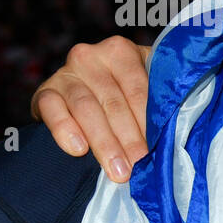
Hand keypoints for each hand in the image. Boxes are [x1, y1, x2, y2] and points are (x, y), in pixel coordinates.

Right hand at [30, 37, 151, 182]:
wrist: (84, 90)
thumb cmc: (126, 92)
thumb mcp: (144, 86)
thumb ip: (157, 99)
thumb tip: (177, 131)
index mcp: (121, 51)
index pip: (138, 89)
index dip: (149, 121)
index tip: (159, 149)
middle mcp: (91, 57)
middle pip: (114, 103)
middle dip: (129, 139)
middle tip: (139, 166)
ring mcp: (66, 73)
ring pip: (86, 109)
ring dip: (104, 143)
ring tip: (118, 171)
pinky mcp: (44, 91)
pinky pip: (51, 109)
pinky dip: (64, 129)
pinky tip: (78, 150)